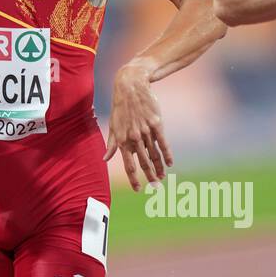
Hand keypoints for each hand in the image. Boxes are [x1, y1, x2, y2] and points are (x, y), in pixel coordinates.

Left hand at [105, 64, 171, 191]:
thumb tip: (105, 159)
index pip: (128, 165)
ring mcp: (146, 131)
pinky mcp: (156, 124)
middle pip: (143, 162)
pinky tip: (170, 163)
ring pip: (154, 154)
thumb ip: (111, 144)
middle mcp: (134, 138)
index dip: (133, 178)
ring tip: (162, 177)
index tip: (138, 189)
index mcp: (122, 140)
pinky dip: (167, 154)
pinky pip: (163, 143)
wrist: (131, 87)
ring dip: (159, 168)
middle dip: (149, 176)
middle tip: (155, 187)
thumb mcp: (113, 125)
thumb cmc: (120, 106)